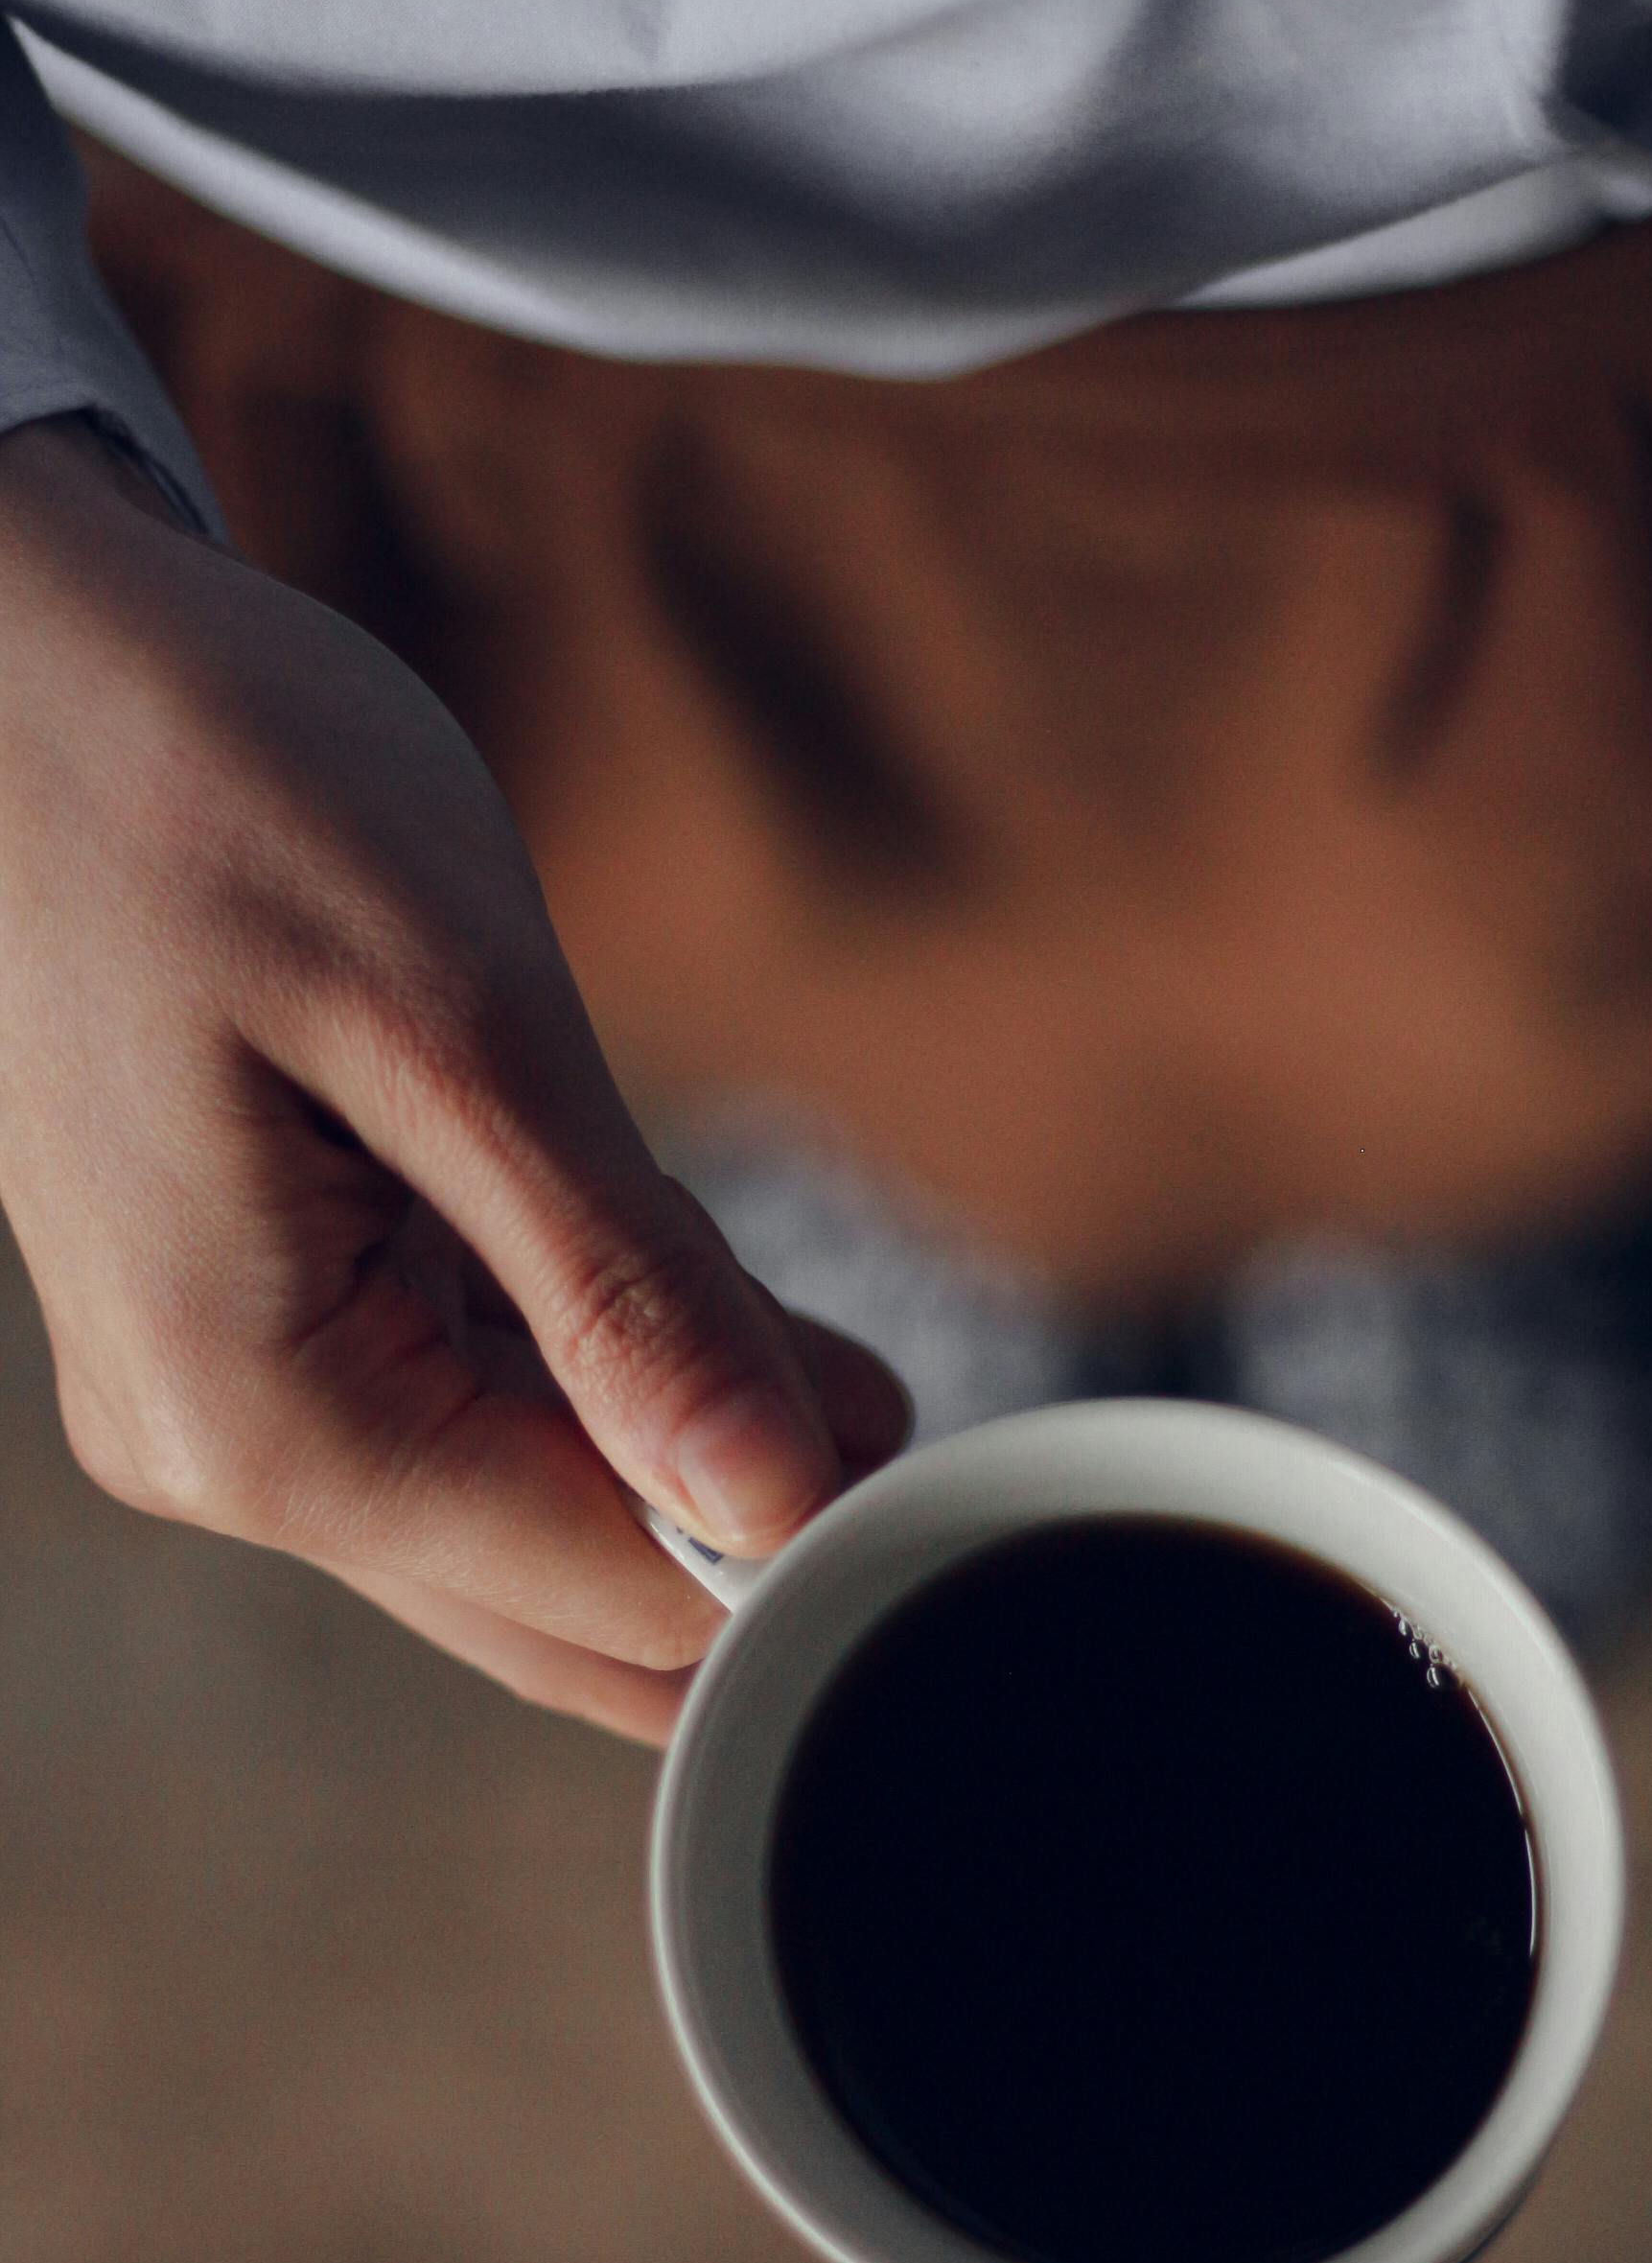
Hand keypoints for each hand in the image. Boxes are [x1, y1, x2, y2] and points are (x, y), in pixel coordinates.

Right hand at [0, 418, 909, 1741]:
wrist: (17, 657)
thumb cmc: (207, 784)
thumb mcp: (459, 1024)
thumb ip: (624, 1290)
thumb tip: (776, 1497)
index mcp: (264, 1412)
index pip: (609, 1594)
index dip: (805, 1557)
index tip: (949, 1479)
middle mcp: (225, 1447)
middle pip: (563, 1605)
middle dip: (752, 1532)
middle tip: (922, 1413)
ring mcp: (224, 1392)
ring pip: (524, 1517)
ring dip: (687, 1454)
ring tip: (843, 1362)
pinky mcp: (252, 1320)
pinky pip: (463, 1414)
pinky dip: (599, 1380)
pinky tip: (708, 1312)